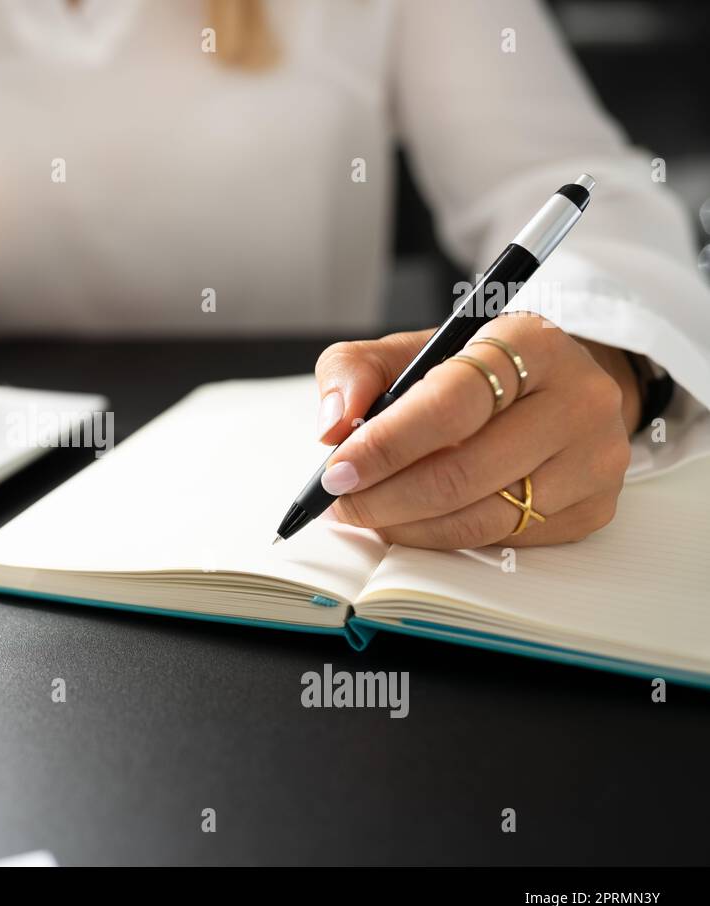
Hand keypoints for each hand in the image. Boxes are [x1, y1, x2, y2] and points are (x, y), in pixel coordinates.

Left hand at [313, 312, 641, 548]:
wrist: (553, 386)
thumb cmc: (473, 370)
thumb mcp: (411, 349)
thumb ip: (356, 371)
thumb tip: (334, 425)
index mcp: (530, 343)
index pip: (449, 405)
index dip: (385, 445)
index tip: (337, 471)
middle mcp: (578, 399)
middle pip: (464, 473)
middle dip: (384, 498)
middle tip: (341, 504)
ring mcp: (594, 458)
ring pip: (482, 517)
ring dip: (409, 526)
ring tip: (369, 513)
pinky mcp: (594, 507)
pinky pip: (504, 540)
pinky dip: (446, 538)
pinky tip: (416, 522)